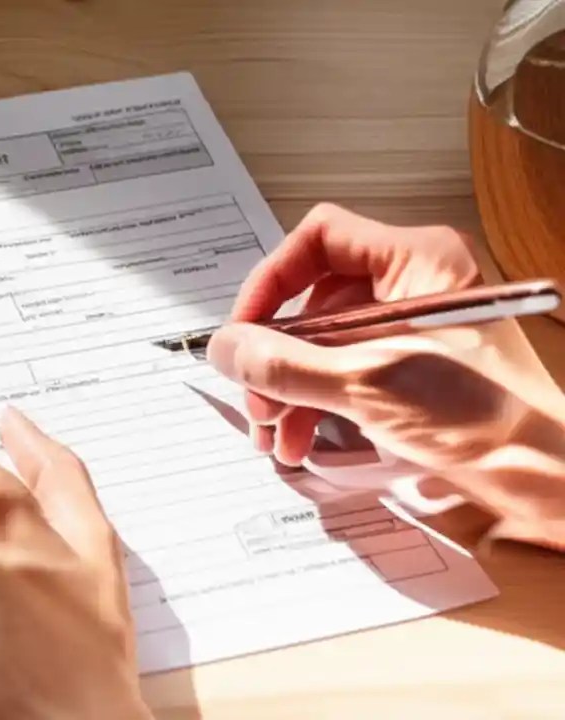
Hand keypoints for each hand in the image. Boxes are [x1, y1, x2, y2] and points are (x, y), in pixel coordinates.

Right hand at [207, 203, 564, 548]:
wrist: (542, 472)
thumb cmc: (482, 417)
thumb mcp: (365, 385)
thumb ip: (285, 364)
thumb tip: (225, 349)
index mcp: (417, 259)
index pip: (317, 240)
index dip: (270, 283)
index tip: (244, 332)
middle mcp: (414, 281)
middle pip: (315, 299)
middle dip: (276, 356)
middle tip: (255, 399)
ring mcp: (414, 324)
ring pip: (325, 341)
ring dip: (290, 387)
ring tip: (274, 434)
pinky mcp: (413, 364)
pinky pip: (346, 369)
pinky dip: (318, 401)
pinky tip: (301, 440)